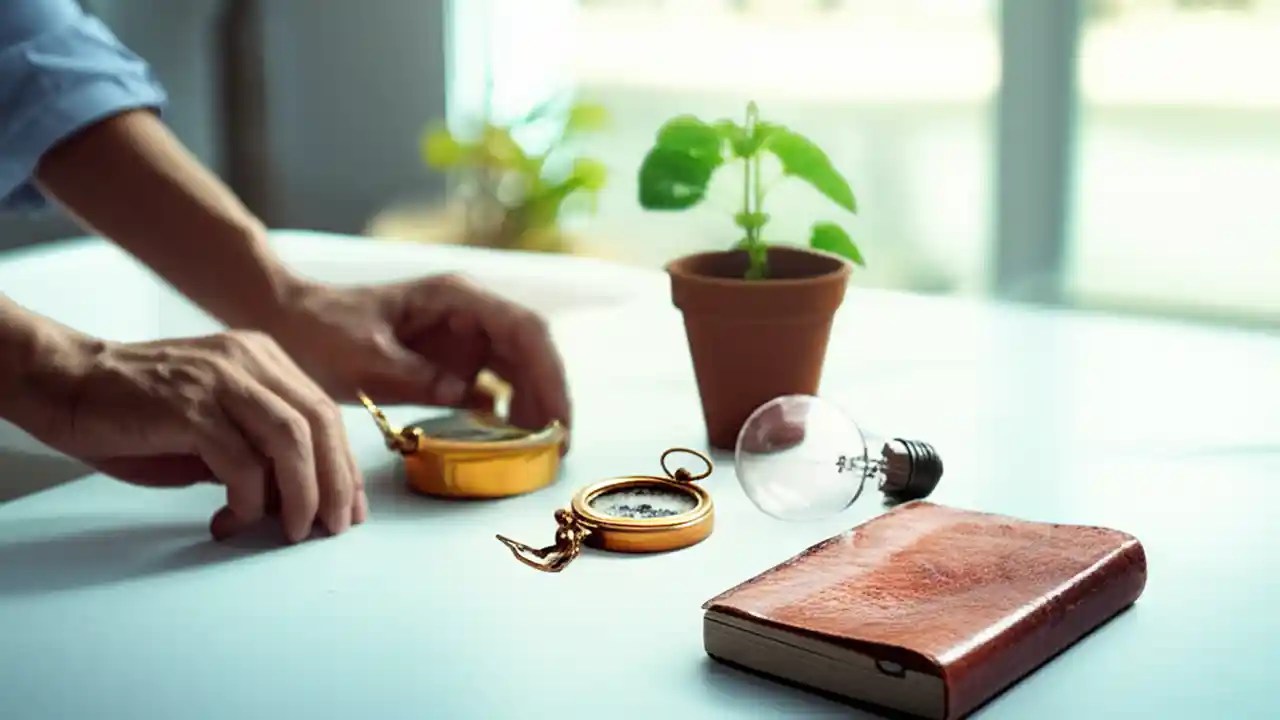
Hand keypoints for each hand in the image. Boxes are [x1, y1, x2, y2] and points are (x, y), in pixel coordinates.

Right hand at [30, 330, 365, 543]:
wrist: (64, 384)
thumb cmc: (137, 412)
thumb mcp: (213, 425)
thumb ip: (256, 448)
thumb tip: (297, 497)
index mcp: (262, 358)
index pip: (323, 412)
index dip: (344, 465)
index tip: (350, 508)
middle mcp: (248, 360)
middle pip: (320, 422)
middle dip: (336, 482)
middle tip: (332, 528)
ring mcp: (219, 379)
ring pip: (291, 439)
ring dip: (302, 492)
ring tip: (295, 531)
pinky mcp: (188, 406)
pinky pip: (240, 459)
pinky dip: (248, 497)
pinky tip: (235, 518)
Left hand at [260, 274, 571, 447]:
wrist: (287, 324)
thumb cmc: (319, 329)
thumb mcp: (362, 355)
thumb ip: (414, 374)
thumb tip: (471, 397)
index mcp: (456, 297)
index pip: (524, 329)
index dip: (549, 374)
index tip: (558, 418)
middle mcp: (471, 313)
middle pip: (532, 352)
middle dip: (550, 398)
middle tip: (556, 449)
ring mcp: (465, 338)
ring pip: (521, 372)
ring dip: (534, 409)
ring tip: (538, 453)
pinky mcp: (454, 363)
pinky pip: (495, 388)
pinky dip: (508, 416)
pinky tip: (509, 445)